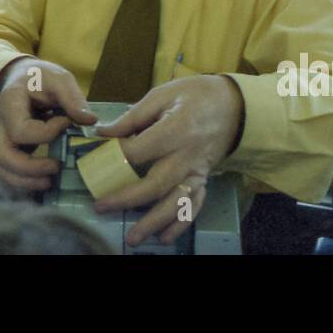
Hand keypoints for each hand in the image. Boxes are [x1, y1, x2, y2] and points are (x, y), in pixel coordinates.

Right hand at [0, 58, 97, 192]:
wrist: (22, 79)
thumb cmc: (40, 78)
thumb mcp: (58, 78)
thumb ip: (72, 98)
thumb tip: (90, 121)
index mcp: (10, 104)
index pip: (21, 130)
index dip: (47, 133)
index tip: (66, 123)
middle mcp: (0, 125)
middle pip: (2, 155)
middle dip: (29, 168)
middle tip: (56, 167)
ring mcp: (2, 139)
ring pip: (0, 168)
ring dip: (23, 181)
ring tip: (49, 182)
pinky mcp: (8, 149)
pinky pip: (6, 171)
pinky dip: (21, 182)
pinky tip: (42, 182)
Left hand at [91, 74, 242, 246]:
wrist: (235, 105)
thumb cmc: (196, 95)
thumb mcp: (163, 94)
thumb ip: (133, 116)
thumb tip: (104, 132)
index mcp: (176, 130)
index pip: (140, 151)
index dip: (116, 155)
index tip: (97, 157)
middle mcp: (188, 156)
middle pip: (156, 184)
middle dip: (127, 199)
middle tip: (101, 208)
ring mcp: (198, 171)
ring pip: (175, 202)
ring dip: (154, 222)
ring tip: (133, 238)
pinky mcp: (205, 179)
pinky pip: (194, 205)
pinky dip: (180, 224)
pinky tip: (165, 237)